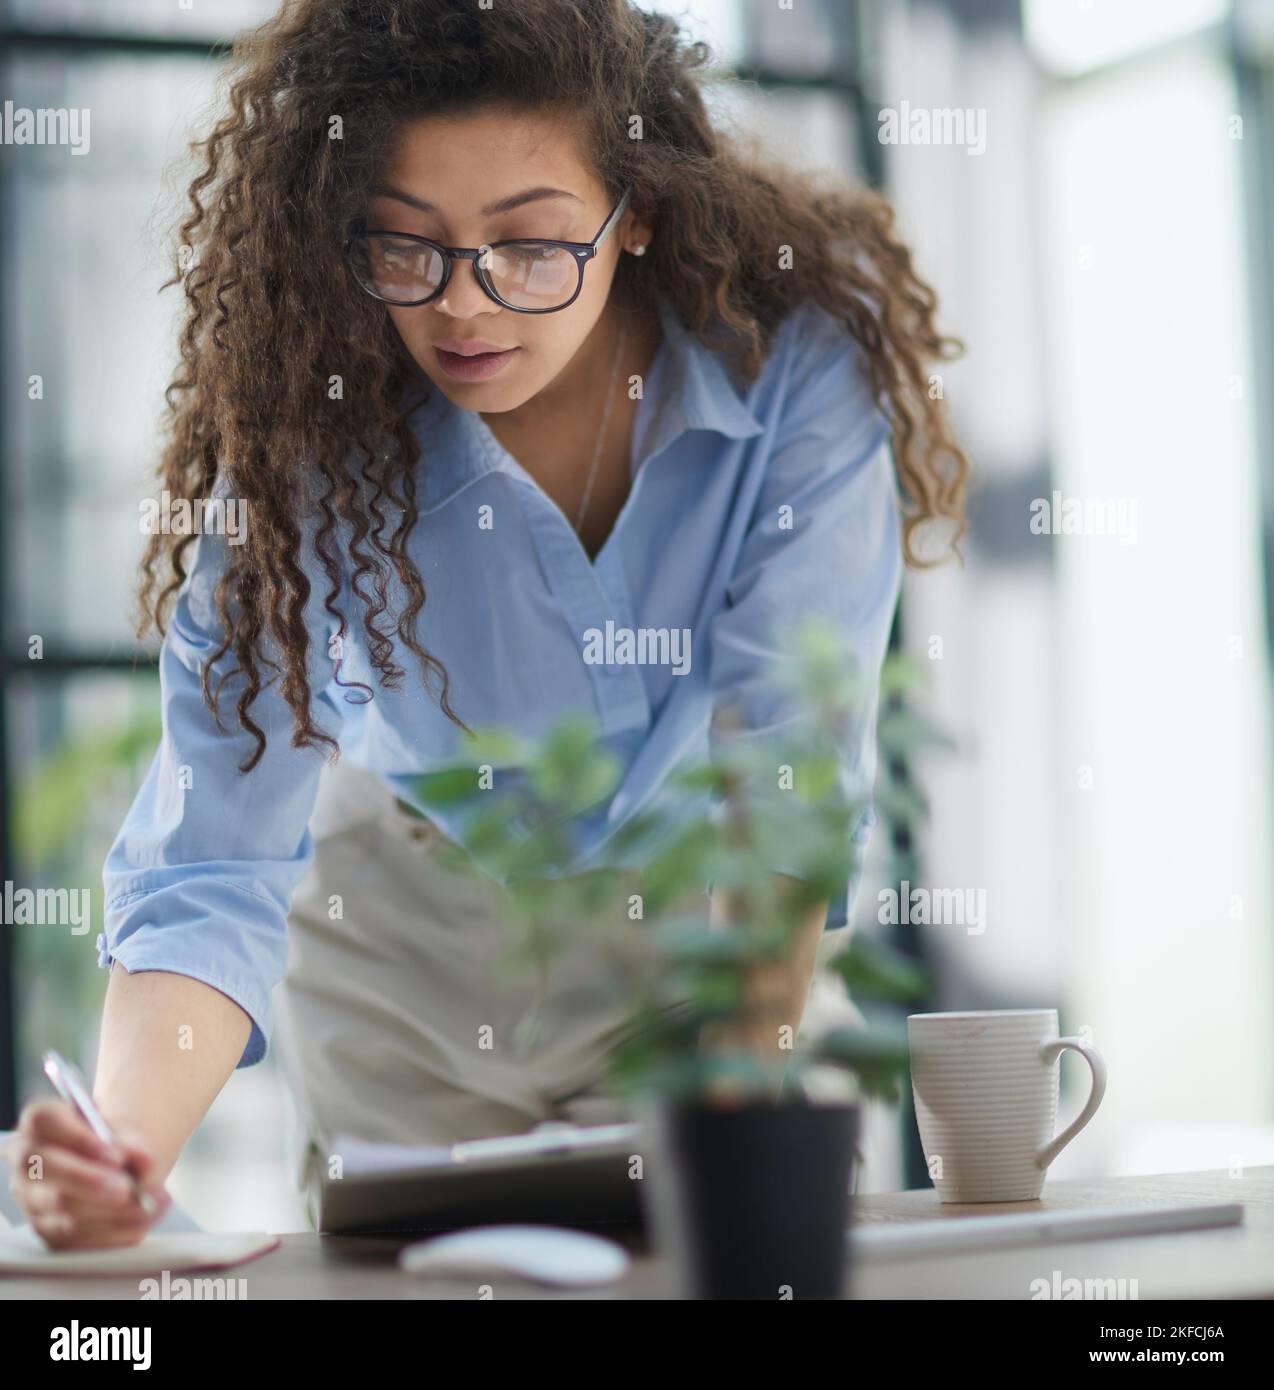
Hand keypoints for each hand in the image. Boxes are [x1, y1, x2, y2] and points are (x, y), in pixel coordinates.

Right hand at [5, 1099, 171, 1249]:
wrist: (109, 1168)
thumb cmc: (110, 1143)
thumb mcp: (123, 1131)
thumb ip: (132, 1140)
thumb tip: (142, 1159)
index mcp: (42, 1123)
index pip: (46, 1120)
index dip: (80, 1139)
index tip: (116, 1154)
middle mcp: (29, 1161)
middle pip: (46, 1168)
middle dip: (89, 1181)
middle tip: (127, 1187)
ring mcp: (33, 1201)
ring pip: (61, 1209)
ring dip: (109, 1211)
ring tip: (150, 1203)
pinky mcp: (49, 1233)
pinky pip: (77, 1237)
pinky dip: (115, 1231)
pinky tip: (144, 1218)